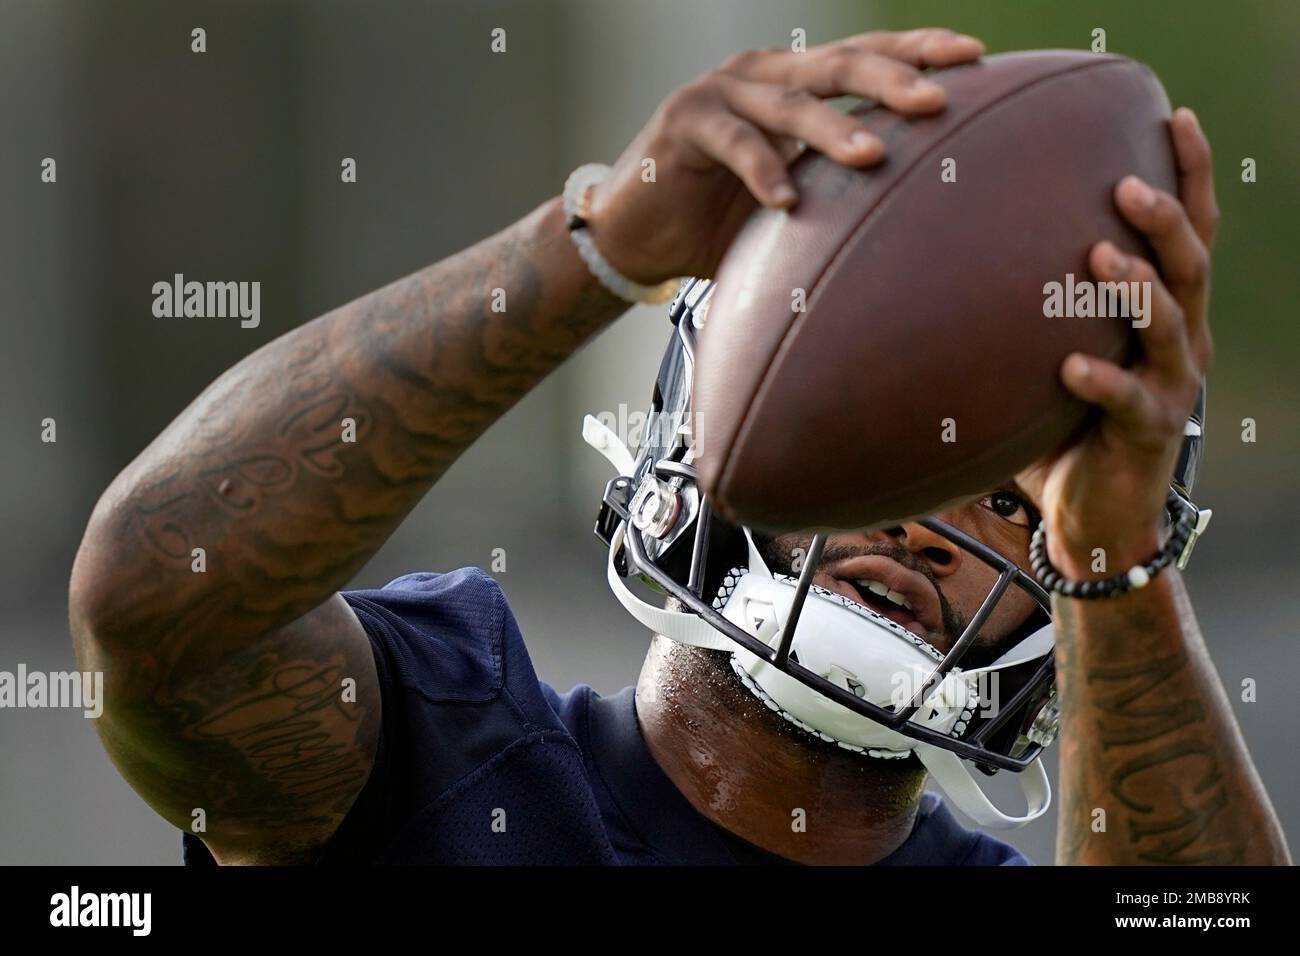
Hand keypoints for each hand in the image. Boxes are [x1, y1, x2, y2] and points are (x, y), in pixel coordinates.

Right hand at [583, 29, 984, 284]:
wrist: (636, 235)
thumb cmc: (720, 219)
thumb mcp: (792, 199)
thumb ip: (838, 190)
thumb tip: (919, 214)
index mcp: (794, 80)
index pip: (865, 55)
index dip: (916, 52)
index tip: (975, 57)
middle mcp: (762, 74)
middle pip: (838, 64)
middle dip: (892, 79)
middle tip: (938, 101)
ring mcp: (720, 92)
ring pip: (788, 102)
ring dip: (834, 128)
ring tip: (875, 155)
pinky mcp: (683, 122)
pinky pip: (732, 143)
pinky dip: (761, 171)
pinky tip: (787, 202)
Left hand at [1017, 108, 1217, 579]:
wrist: (1094, 512)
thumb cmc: (1066, 422)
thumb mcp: (1051, 354)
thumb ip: (1028, 310)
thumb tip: (950, 252)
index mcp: (1166, 309)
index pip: (1188, 231)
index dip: (1189, 175)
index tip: (1173, 118)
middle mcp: (1180, 338)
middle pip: (1189, 264)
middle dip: (1163, 220)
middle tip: (1125, 186)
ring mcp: (1170, 384)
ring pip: (1171, 322)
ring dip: (1137, 286)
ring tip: (1100, 256)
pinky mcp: (1149, 430)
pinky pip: (1128, 399)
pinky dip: (1101, 379)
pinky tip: (1071, 365)